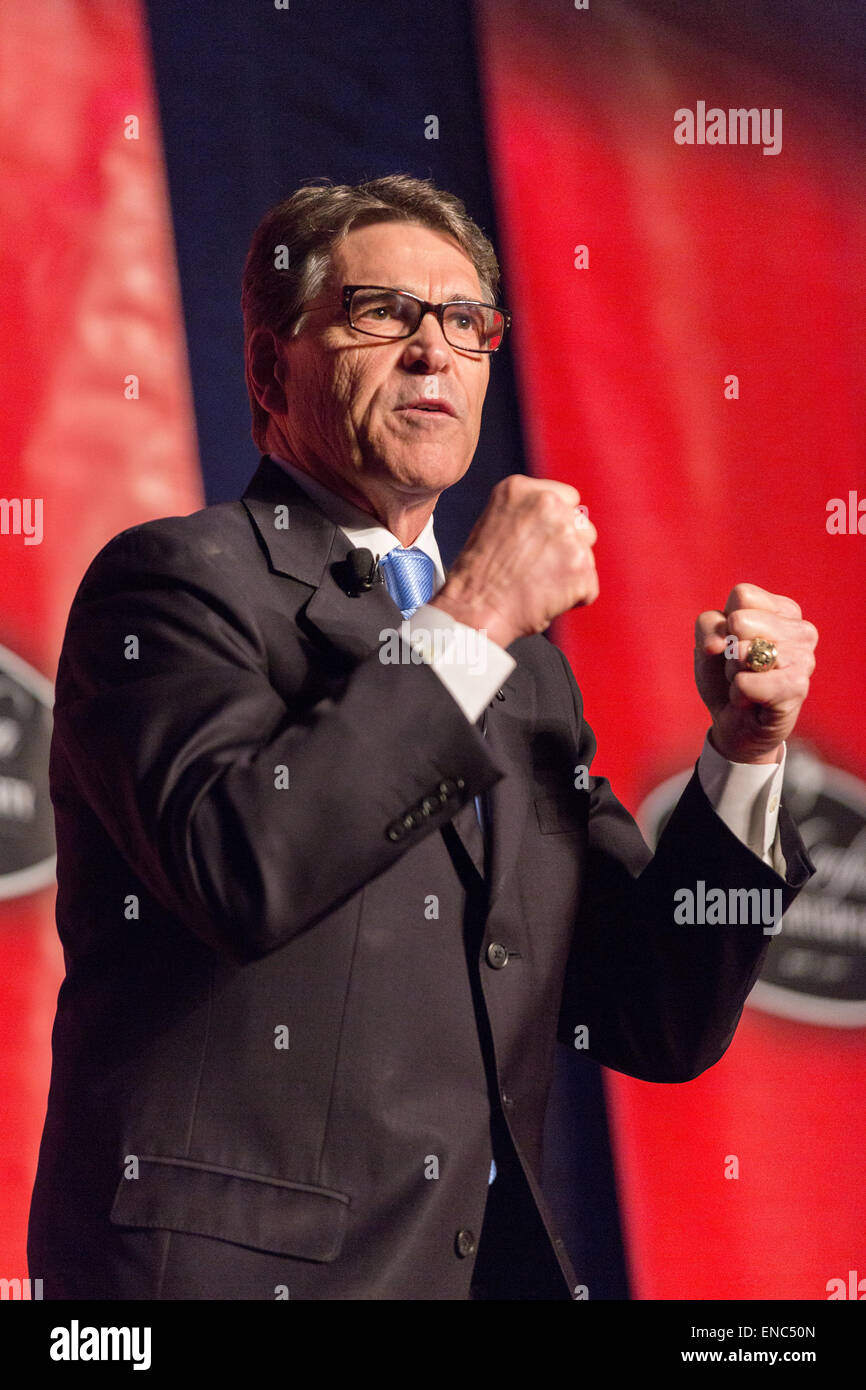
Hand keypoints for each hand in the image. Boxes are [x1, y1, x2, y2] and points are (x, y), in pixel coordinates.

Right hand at [429, 474, 598, 647]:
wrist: (473, 610)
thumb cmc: (477, 576)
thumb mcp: (494, 524)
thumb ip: (527, 515)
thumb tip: (562, 521)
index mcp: (520, 489)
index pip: (567, 498)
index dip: (557, 525)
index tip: (542, 545)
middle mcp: (546, 504)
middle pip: (581, 525)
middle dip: (567, 548)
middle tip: (538, 569)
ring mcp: (566, 534)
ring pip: (587, 555)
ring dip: (570, 572)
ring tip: (538, 585)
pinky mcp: (580, 566)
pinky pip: (589, 586)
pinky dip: (572, 599)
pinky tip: (545, 601)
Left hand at [695, 583, 817, 763]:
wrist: (734, 724)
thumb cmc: (724, 678)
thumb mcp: (707, 643)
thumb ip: (708, 625)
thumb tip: (721, 644)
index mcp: (783, 610)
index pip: (742, 595)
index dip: (724, 623)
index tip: (730, 645)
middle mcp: (801, 629)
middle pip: (740, 619)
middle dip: (728, 649)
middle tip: (741, 668)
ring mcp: (804, 657)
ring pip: (742, 651)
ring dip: (732, 673)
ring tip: (748, 683)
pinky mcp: (798, 687)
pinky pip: (745, 682)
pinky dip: (737, 694)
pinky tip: (751, 701)